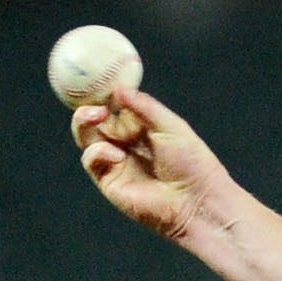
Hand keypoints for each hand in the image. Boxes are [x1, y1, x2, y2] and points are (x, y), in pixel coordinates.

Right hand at [73, 88, 233, 243]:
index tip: (95, 79)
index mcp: (141, 127)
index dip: (102, 94)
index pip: (113, 106)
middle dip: (86, 107)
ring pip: (87, 138)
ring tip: (97, 115)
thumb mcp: (171, 126)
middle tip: (91, 99)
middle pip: (94, 120)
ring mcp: (116, 162)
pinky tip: (116, 155)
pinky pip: (91, 160)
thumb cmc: (192, 163)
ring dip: (84, 123)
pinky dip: (98, 152)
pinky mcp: (109, 182)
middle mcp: (125, 143)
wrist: (197, 201)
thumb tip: (118, 89)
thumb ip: (144, 107)